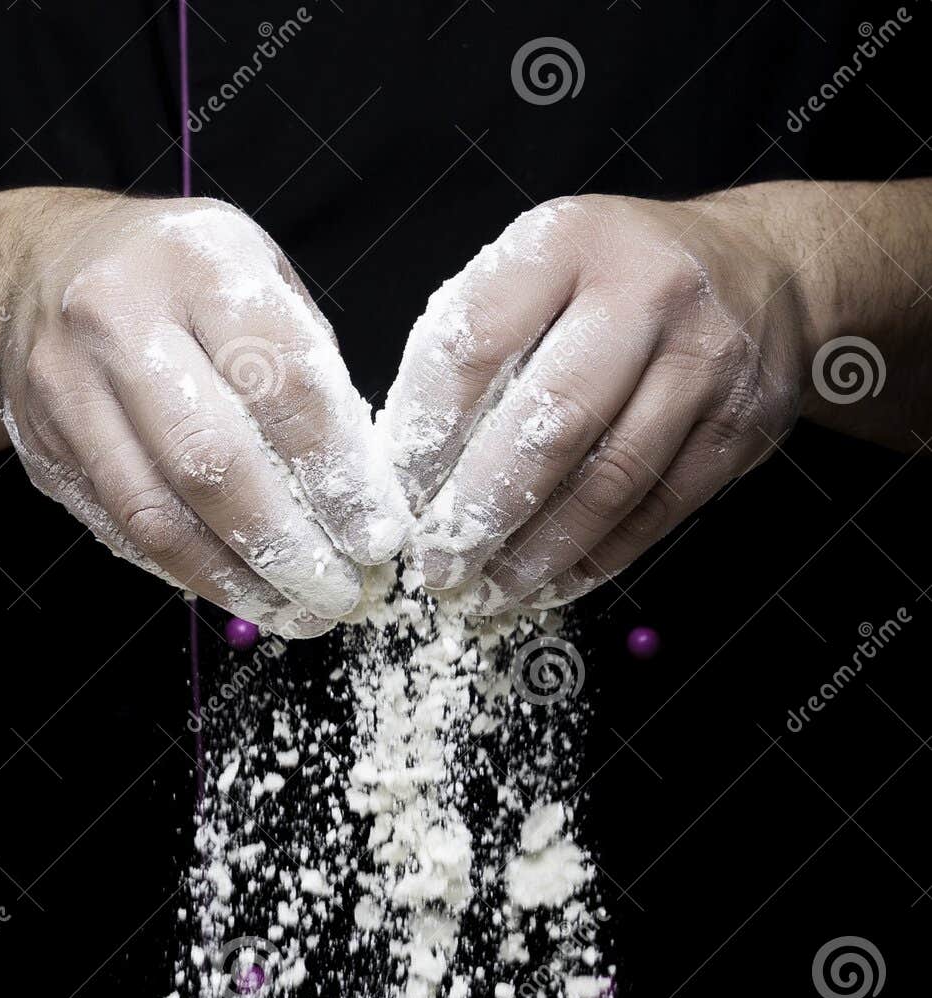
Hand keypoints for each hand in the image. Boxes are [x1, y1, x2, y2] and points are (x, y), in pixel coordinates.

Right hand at [0, 193, 410, 636]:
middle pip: (213, 462)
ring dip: (237, 581)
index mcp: (198, 263)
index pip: (283, 386)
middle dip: (289, 547)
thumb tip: (362, 491)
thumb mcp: (257, 276)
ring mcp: (68, 391)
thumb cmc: (178, 277)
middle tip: (341, 592)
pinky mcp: (45, 451)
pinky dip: (190, 574)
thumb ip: (307, 369)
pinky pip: (124, 533)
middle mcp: (120, 321)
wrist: (36, 265)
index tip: (380, 537)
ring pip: (158, 516)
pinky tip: (240, 592)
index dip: (339, 476)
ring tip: (297, 612)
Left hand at [383, 191, 814, 610]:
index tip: (398, 496)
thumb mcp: (548, 268)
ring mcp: (704, 362)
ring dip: (539, 550)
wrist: (767, 270)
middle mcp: (644, 294)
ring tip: (490, 587)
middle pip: (551, 424)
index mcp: (570, 241)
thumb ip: (484, 345)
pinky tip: (552, 581)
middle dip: (482, 510)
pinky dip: (598, 558)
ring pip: (609, 481)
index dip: (427, 432)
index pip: (475, 343)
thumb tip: (414, 466)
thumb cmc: (621, 281)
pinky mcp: (741, 426)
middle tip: (438, 563)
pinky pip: (657, 510)